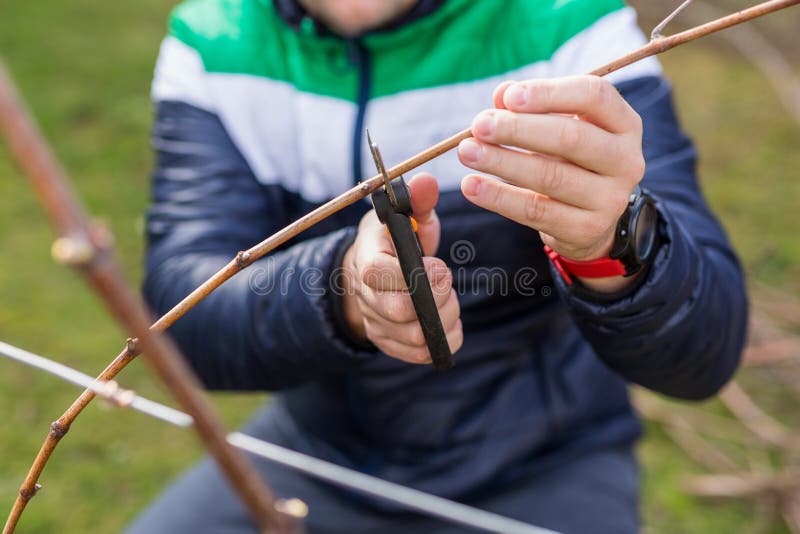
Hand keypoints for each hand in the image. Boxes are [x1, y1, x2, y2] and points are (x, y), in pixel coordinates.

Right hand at [342, 173, 462, 363]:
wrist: (368, 271)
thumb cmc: (394, 240)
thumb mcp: (404, 216)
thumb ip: (418, 201)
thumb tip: (427, 181)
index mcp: (367, 261)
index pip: (381, 274)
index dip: (417, 275)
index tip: (439, 266)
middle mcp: (366, 296)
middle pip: (401, 312)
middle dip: (438, 301)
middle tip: (448, 287)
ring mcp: (375, 323)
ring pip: (414, 338)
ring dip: (443, 322)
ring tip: (449, 304)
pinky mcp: (388, 343)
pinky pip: (417, 355)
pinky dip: (440, 343)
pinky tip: (446, 326)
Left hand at [457, 76, 645, 291]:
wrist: (589, 220)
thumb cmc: (569, 160)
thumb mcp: (559, 128)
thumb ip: (532, 107)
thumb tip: (501, 95)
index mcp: (624, 124)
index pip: (594, 96)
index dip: (549, 93)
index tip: (508, 98)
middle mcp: (626, 161)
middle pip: (571, 138)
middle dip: (518, 130)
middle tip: (479, 126)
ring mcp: (611, 199)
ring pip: (550, 176)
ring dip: (502, 162)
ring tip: (466, 152)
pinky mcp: (586, 230)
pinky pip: (535, 211)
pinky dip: (499, 198)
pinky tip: (471, 186)